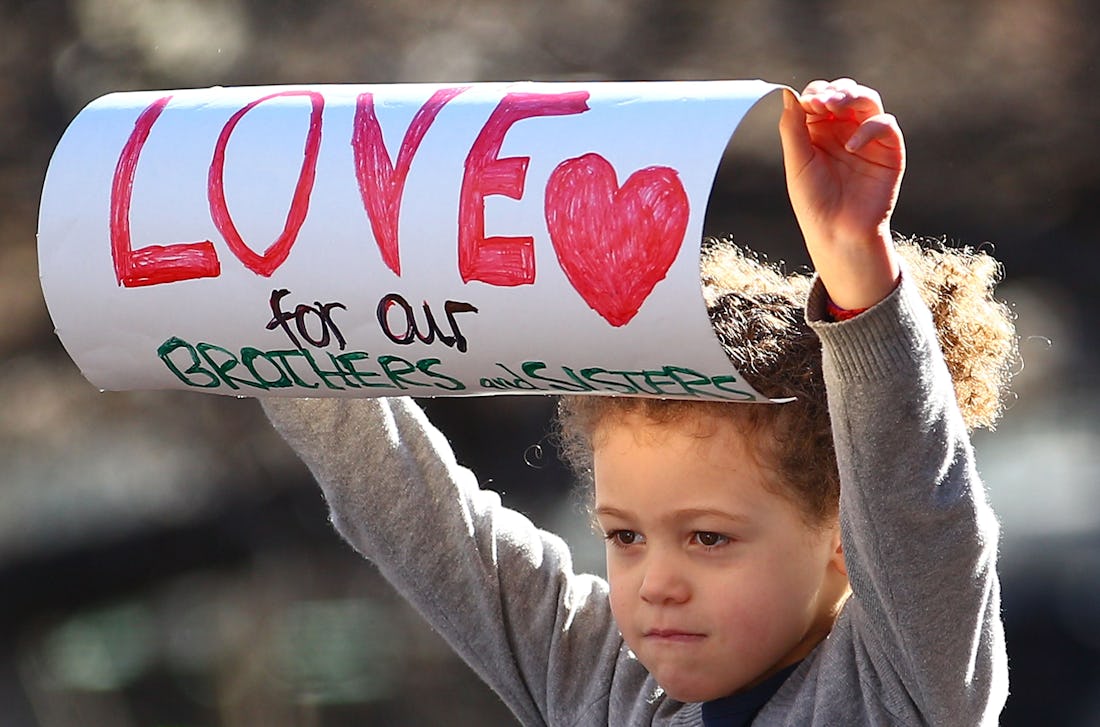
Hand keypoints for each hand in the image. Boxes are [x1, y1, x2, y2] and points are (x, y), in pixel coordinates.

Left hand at [779, 79, 904, 310]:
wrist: (838, 232)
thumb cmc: (814, 202)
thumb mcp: (797, 162)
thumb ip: (793, 127)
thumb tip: (788, 93)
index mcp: (819, 131)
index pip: (820, 98)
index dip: (815, 94)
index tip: (807, 103)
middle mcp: (844, 130)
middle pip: (845, 94)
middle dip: (835, 91)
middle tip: (823, 103)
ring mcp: (867, 138)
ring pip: (868, 101)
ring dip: (853, 97)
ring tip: (835, 107)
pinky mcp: (889, 150)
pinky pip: (885, 124)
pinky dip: (870, 127)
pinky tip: (851, 145)